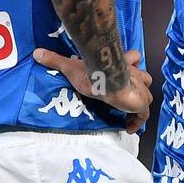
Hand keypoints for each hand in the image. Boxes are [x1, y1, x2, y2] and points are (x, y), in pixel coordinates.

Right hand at [33, 47, 152, 131]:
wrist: (107, 80)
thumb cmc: (93, 72)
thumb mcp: (71, 65)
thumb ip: (55, 60)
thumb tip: (36, 53)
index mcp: (122, 64)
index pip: (133, 57)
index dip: (132, 61)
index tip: (127, 68)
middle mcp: (134, 75)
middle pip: (144, 77)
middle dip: (139, 84)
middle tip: (129, 95)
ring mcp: (140, 90)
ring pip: (147, 94)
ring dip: (141, 102)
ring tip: (129, 111)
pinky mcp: (141, 104)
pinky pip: (144, 115)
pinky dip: (138, 122)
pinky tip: (129, 129)